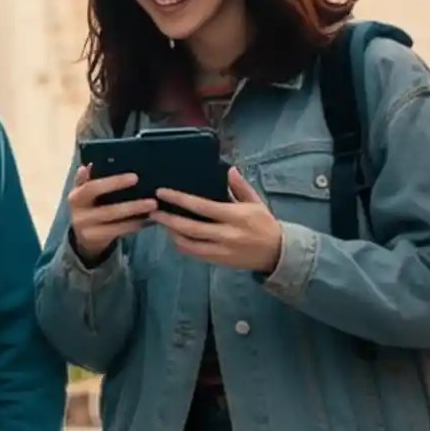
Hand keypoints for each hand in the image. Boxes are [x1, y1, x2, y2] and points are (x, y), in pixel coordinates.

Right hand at [67, 164, 157, 262]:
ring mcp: (86, 229)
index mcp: (76, 197)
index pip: (93, 188)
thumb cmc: (88, 205)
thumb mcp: (83, 191)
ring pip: (115, 224)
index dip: (113, 183)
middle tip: (153, 201)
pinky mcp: (94, 240)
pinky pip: (118, 233)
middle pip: (107, 211)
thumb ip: (85, 179)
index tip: (135, 178)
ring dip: (136, 218)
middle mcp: (78, 214)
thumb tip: (89, 165)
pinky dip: (134, 226)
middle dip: (131, 206)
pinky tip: (148, 221)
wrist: (81, 234)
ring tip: (153, 209)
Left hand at [151, 167, 282, 270]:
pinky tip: (174, 235)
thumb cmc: (264, 223)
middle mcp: (227, 234)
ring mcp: (221, 250)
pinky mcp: (218, 261)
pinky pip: (194, 254)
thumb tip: (229, 169)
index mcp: (236, 216)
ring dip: (172, 233)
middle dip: (168, 220)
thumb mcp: (255, 202)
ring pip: (189, 244)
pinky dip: (181, 245)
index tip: (162, 193)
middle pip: (190, 228)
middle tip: (152, 211)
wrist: (277, 253)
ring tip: (160, 222)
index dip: (180, 199)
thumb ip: (240, 186)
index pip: (202, 207)